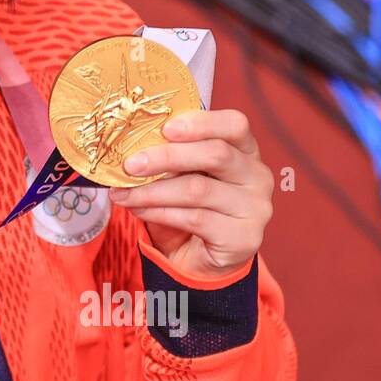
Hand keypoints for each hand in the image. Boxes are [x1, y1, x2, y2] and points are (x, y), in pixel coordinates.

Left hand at [107, 108, 272, 280]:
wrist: (201, 257)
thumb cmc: (191, 206)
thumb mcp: (183, 174)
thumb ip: (172, 155)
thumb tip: (132, 146)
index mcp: (246, 150)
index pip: (235, 124)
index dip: (201, 123)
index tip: (165, 128)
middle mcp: (257, 176)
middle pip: (216, 154)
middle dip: (166, 157)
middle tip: (130, 165)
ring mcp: (255, 208)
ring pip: (198, 189)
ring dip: (152, 191)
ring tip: (123, 193)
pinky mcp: (243, 237)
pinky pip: (194, 219)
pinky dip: (159, 213)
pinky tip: (139, 210)